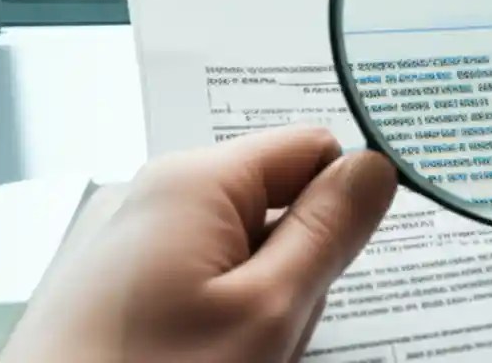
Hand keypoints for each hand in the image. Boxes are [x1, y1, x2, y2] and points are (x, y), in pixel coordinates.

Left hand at [0, 127, 396, 362]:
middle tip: (266, 337)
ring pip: (243, 256)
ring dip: (259, 307)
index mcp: (195, 181)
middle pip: (279, 207)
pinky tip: (201, 362)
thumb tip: (376, 166)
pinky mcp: (115, 285)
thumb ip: (329, 232)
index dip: (340, 207)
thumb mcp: (267, 313)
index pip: (314, 149)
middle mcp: (156, 194)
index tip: (331, 272)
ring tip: (226, 360)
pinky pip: (200, 283)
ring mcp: (131, 242)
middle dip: (296, 273)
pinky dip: (219, 321)